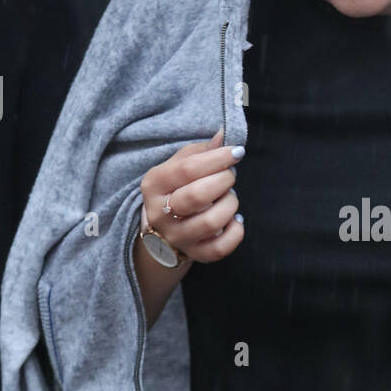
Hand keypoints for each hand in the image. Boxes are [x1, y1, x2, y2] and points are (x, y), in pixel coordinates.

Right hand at [139, 129, 244, 264]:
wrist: (166, 227)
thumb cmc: (178, 187)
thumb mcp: (180, 165)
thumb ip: (202, 150)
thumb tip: (225, 135)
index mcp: (154, 184)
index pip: (187, 169)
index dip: (217, 158)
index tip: (237, 152)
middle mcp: (159, 213)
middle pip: (197, 195)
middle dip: (223, 181)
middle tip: (230, 176)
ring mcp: (176, 237)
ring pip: (211, 222)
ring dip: (230, 204)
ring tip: (229, 197)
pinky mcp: (194, 254)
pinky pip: (221, 248)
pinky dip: (236, 232)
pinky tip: (235, 220)